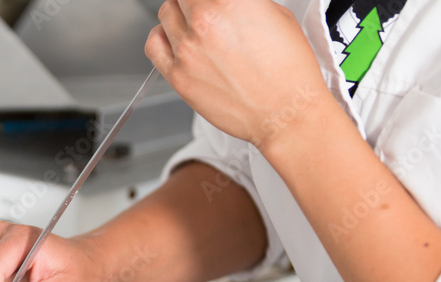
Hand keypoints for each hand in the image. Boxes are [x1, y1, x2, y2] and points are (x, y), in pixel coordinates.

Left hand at [145, 0, 333, 150]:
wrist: (283, 112)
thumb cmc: (287, 70)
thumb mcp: (276, 15)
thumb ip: (242, 2)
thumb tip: (224, 2)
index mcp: (232, 0)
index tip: (214, 3)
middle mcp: (205, 21)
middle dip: (196, 1)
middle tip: (207, 9)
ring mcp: (187, 49)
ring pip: (167, 12)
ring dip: (180, 14)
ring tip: (195, 24)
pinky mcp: (177, 75)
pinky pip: (153, 43)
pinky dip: (161, 36)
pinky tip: (175, 40)